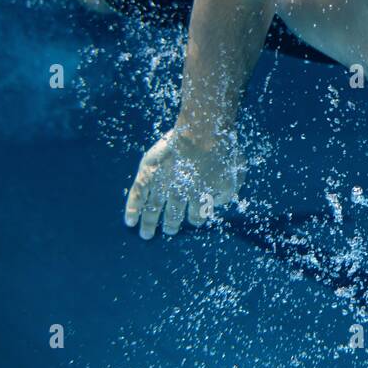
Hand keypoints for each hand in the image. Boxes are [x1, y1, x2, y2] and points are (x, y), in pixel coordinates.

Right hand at [123, 127, 245, 239]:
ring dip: (150, 224)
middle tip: (170, 231)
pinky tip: (130, 221)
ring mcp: (163, 186)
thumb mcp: (237, 173)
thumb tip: (217, 201)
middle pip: (175, 216)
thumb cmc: (223, 148)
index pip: (198, 215)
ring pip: (154, 210)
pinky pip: (138, 196)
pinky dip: (133, 210)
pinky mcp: (148, 175)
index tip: (195, 220)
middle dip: (172, 225)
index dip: (196, 218)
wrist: (202, 133)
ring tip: (147, 235)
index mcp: (201, 196)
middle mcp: (181, 196)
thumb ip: (229, 191)